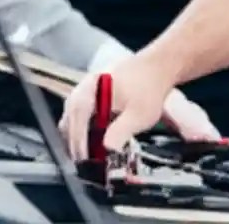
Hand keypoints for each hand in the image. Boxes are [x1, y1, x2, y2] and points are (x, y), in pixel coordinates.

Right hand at [60, 54, 204, 159]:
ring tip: (87, 153)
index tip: (82, 161)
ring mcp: (87, 88)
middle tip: (82, 162)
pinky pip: (80, 111)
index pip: (77, 122)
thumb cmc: (149, 87)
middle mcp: (84, 88)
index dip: (78, 144)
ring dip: (77, 134)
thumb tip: (107, 149)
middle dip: (74, 141)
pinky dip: (83, 125)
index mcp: (90, 91)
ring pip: (73, 115)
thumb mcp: (138, 115)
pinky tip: (94, 137)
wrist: (159, 66)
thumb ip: (120, 132)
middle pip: (69, 119)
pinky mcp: (94, 90)